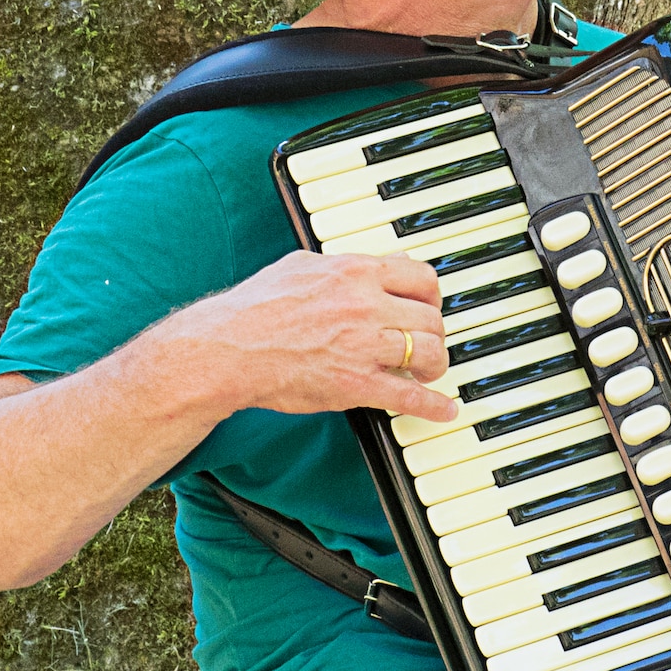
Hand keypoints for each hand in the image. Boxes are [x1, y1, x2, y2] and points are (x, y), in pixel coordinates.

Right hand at [161, 250, 457, 423]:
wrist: (227, 349)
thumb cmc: (255, 308)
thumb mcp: (302, 266)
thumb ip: (345, 264)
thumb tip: (378, 262)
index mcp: (355, 273)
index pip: (422, 278)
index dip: (431, 296)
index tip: (427, 307)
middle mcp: (366, 306)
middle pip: (430, 318)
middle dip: (433, 334)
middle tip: (425, 343)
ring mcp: (363, 346)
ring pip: (427, 353)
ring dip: (433, 365)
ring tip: (426, 372)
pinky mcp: (356, 385)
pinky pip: (408, 397)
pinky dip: (432, 405)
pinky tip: (443, 409)